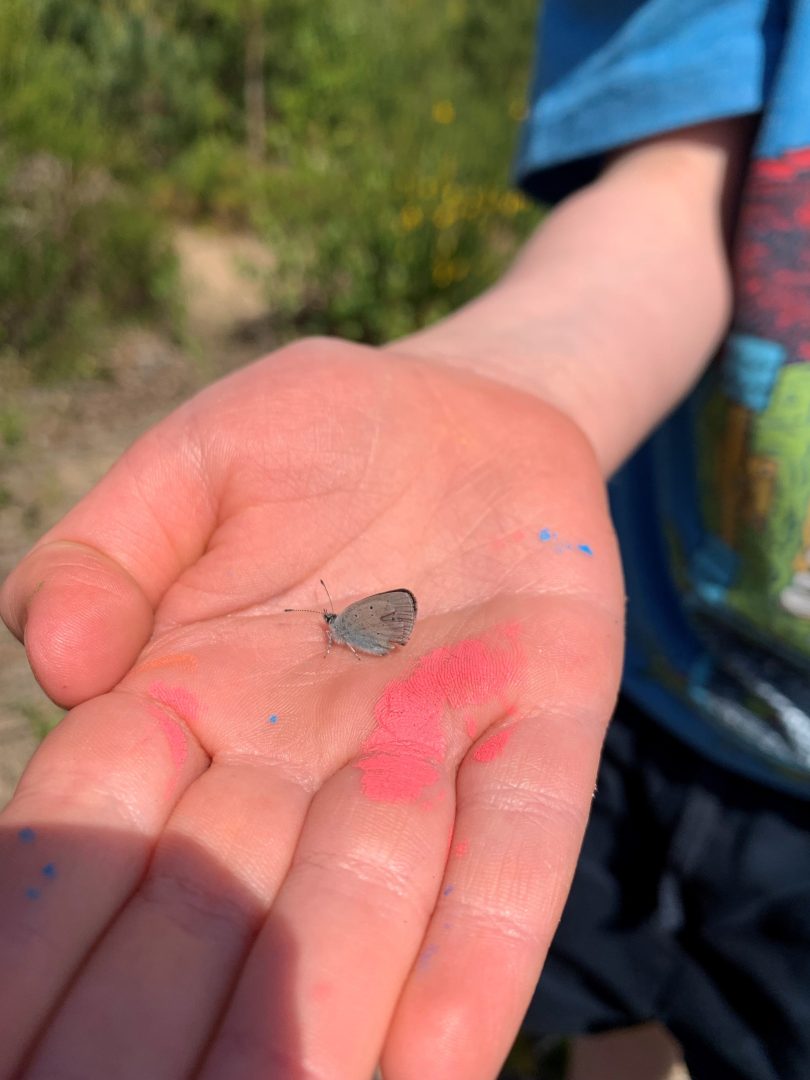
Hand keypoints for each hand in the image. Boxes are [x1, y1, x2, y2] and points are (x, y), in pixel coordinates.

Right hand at [0, 337, 622, 1078]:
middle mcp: (300, 755)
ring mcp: (427, 750)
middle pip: (221, 905)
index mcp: (188, 697)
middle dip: (162, 1020)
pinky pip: (511, 851)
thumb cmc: (316, 437)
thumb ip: (108, 546)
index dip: (40, 933)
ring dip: (317, 1012)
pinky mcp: (542, 728)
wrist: (468, 419)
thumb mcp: (197, 459)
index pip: (98, 833)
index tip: (6, 1047)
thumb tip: (55, 658)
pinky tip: (439, 1066)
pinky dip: (476, 950)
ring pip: (364, 898)